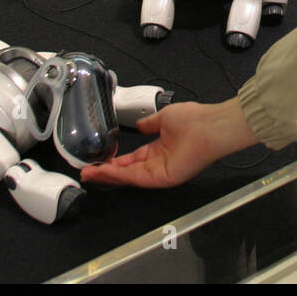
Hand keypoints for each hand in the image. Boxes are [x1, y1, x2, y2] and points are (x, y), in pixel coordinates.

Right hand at [81, 98, 261, 188]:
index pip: (132, 160)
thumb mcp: (164, 118)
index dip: (115, 161)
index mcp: (159, 149)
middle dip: (106, 173)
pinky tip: (105, 171)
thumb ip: (150, 123)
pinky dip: (120, 175)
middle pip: (127, 172)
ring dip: (108, 175)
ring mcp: (160, 172)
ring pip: (129, 177)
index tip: (98, 161)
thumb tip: (140, 124)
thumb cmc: (194, 119)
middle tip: (87, 173)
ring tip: (89, 174)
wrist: (210, 126)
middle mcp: (158, 163)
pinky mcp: (163, 177)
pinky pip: (137, 177)